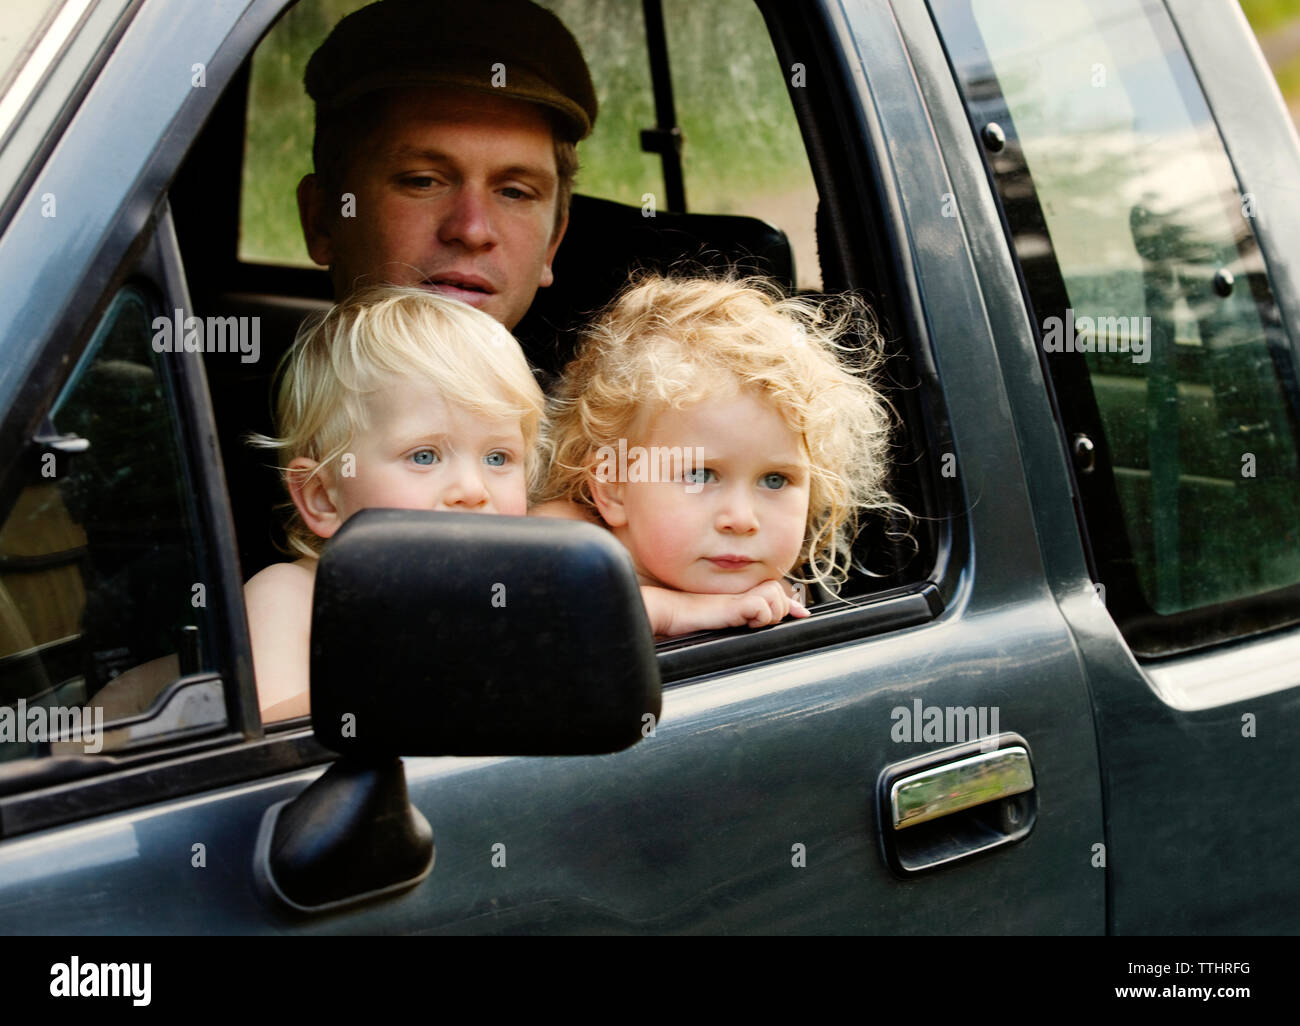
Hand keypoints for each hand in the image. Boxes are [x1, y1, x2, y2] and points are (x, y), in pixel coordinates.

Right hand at [641, 580, 809, 636]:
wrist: (665, 613)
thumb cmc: (685, 623)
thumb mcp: (716, 625)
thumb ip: (734, 622)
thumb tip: (745, 628)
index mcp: (738, 597)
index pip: (773, 593)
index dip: (789, 604)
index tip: (802, 613)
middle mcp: (740, 593)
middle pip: (778, 592)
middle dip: (780, 609)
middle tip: (760, 623)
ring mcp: (737, 596)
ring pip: (775, 596)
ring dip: (770, 613)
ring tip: (752, 623)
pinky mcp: (732, 604)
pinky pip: (760, 606)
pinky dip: (760, 616)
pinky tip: (744, 622)